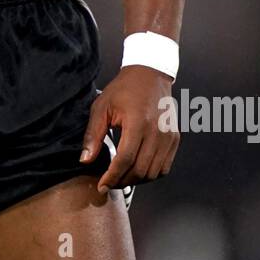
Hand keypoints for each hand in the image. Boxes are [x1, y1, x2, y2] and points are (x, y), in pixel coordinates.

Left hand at [79, 66, 178, 194]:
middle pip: (140, 170)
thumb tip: (85, 161)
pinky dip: (151, 174)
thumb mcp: (102, 107)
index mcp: (137, 122)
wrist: (150, 75)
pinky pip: (164, 167)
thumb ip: (93, 135)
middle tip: (109, 183)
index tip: (102, 185)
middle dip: (122, 182)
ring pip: (153, 173)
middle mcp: (157, 131)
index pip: (125, 160)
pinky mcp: (174, 139)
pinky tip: (137, 170)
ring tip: (121, 178)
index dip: (112, 177)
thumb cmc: (124, 89)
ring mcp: (169, 136)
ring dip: (136, 181)